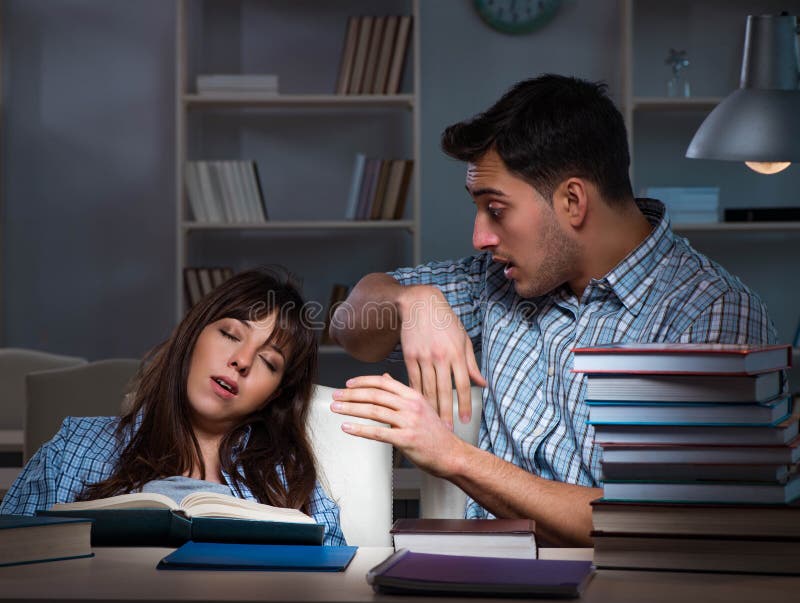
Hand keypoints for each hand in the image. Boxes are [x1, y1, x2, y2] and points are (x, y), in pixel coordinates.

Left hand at [330, 373, 465, 477]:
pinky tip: (347, 428)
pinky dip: (360, 429)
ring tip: (336, 409)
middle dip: (351, 394)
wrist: (451, 454)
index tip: (348, 384)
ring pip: (374, 411)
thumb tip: (386, 378)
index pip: (383, 382)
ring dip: (351, 409)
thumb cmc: (435, 433)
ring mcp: (409, 422)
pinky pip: (378, 433)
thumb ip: (401, 393)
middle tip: (336, 396)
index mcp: (413, 395)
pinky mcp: (406, 439)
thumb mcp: (421, 406)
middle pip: (375, 395)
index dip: (363, 381)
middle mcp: (411, 406)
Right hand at [397, 285, 485, 425]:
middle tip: (448, 428)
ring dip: (430, 407)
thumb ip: (471, 363)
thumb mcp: (462, 338)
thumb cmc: (445, 321)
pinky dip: (415, 394)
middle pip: (443, 391)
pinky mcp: (409, 356)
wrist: (420, 304)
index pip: (462, 384)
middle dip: (446, 412)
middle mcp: (439, 356)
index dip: (464, 404)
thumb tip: (482, 383)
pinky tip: (417, 405)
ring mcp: (422, 357)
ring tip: (433, 422)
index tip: (465, 419)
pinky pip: (412, 380)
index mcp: (456, 353)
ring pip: (427, 388)